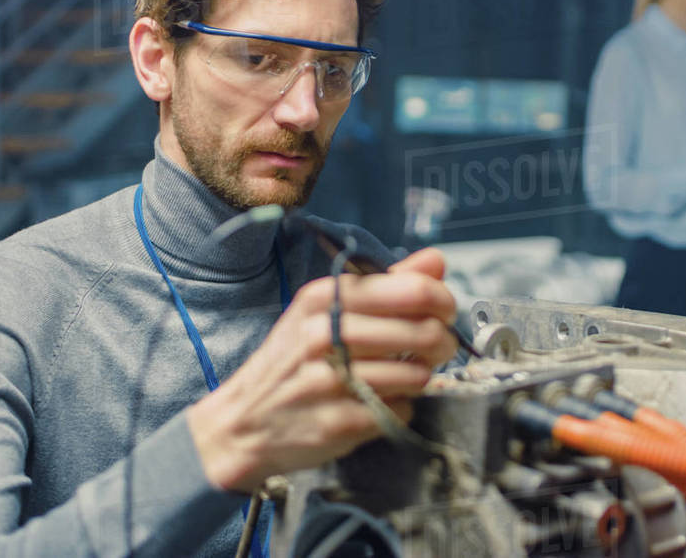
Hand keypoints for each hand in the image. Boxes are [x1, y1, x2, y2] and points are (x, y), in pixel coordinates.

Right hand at [186, 248, 458, 492]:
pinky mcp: (339, 423)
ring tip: (403, 375)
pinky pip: (400, 410)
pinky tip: (380, 402)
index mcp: (324, 298)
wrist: (241, 424)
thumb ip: (385, 283)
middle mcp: (324, 335)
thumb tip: (436, 260)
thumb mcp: (325, 311)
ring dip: (420, 377)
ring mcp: (330, 381)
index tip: (444, 313)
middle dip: (442, 342)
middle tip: (437, 348)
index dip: (443, 302)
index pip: (415, 291)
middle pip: (424, 332)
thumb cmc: (292, 361)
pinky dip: (400, 408)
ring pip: (417, 374)